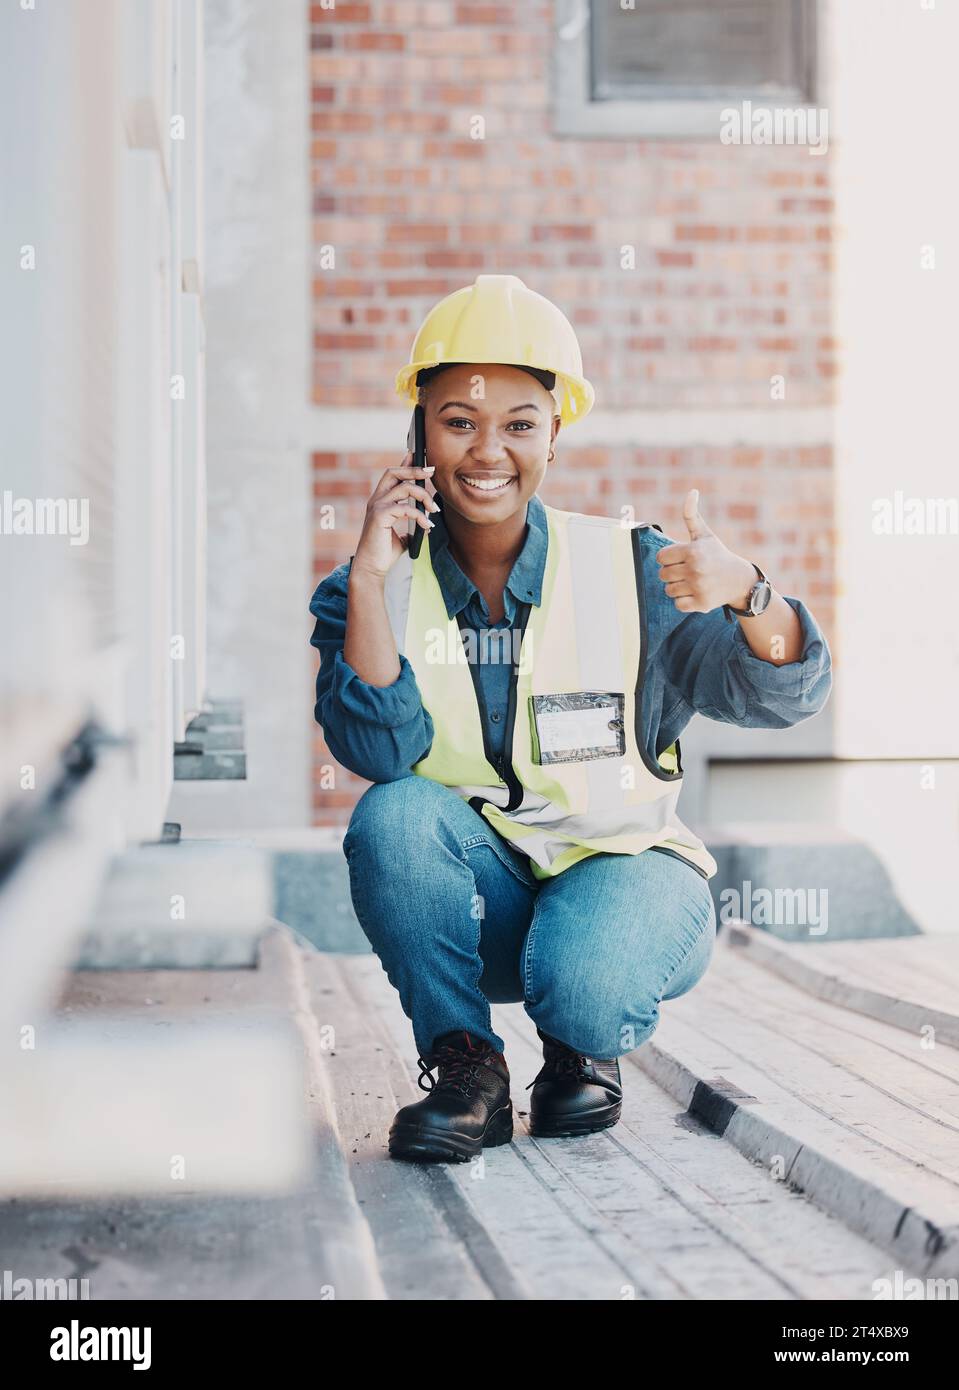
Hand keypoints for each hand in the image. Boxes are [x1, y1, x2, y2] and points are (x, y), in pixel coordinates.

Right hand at [350, 452, 439, 580]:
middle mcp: (376, 500)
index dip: (406, 463)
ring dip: (424, 496)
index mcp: (380, 501)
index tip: (419, 454)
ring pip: (404, 488)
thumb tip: (426, 525)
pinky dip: (420, 516)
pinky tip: (427, 526)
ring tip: (434, 510)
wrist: (372, 568)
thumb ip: (411, 527)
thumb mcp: (402, 537)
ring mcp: (376, 507)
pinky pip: (405, 508)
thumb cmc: (384, 553)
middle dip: (415, 469)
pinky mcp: (380, 516)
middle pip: (394, 472)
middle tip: (432, 472)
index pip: (392, 475)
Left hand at [655, 489, 758, 613]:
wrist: (739, 580)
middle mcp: (696, 569)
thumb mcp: (704, 535)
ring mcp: (698, 587)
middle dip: (673, 573)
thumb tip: (692, 491)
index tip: (681, 558)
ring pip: (669, 591)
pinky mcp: (701, 603)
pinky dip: (684, 601)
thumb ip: (691, 515)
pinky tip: (696, 593)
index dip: (669, 559)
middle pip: (662, 575)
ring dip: (678, 588)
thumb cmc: (717, 555)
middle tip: (689, 571)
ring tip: (694, 582)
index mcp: (693, 551)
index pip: (661, 558)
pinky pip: (678, 604)